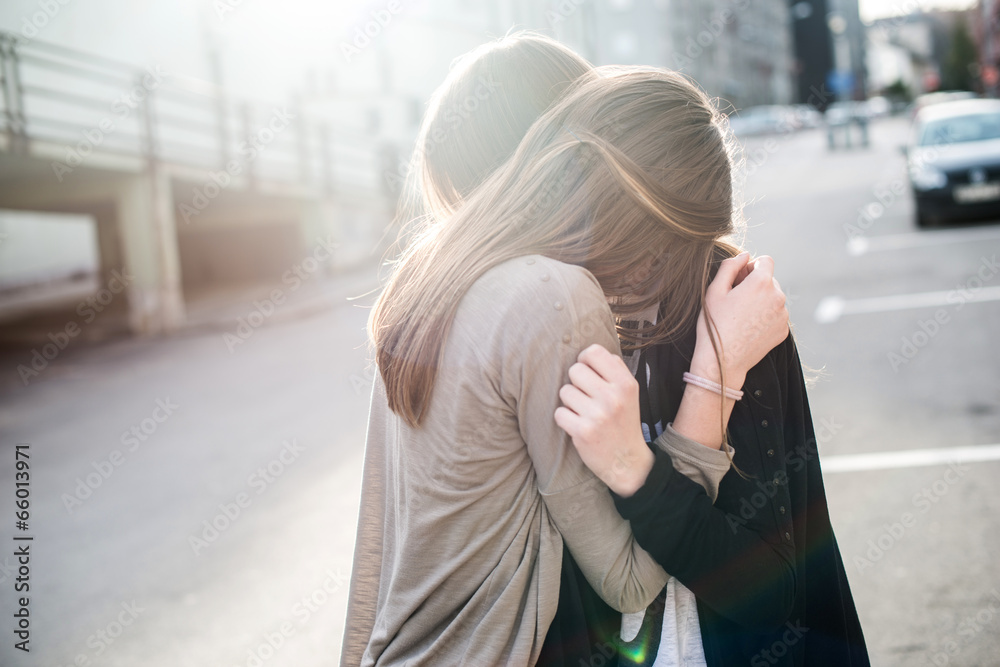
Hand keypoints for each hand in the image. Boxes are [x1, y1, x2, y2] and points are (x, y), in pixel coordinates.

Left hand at [554, 344, 653, 496]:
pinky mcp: (583, 432)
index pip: (594, 352)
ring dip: (570, 402)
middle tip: (586, 397)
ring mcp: (598, 415)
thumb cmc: (624, 421)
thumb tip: (588, 352)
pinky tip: (578, 425)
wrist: (627, 462)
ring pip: (565, 391)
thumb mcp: (629, 393)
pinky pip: (559, 413)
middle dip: (577, 383)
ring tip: (584, 412)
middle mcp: (613, 397)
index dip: (585, 360)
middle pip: (575, 370)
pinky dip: (565, 419)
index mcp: (626, 384)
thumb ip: (614, 369)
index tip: (587, 371)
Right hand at [692, 252, 788, 386]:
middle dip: (756, 284)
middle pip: (770, 280)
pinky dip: (766, 317)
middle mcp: (778, 297)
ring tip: (741, 316)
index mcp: (761, 283)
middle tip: (736, 300)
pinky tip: (749, 327)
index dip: (751, 267)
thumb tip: (745, 255)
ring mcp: (783, 315)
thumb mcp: (714, 291)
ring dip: (761, 301)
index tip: (739, 279)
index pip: (766, 261)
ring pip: (774, 298)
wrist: (722, 361)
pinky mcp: (783, 330)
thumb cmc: (714, 324)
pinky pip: (776, 315)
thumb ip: (730, 266)